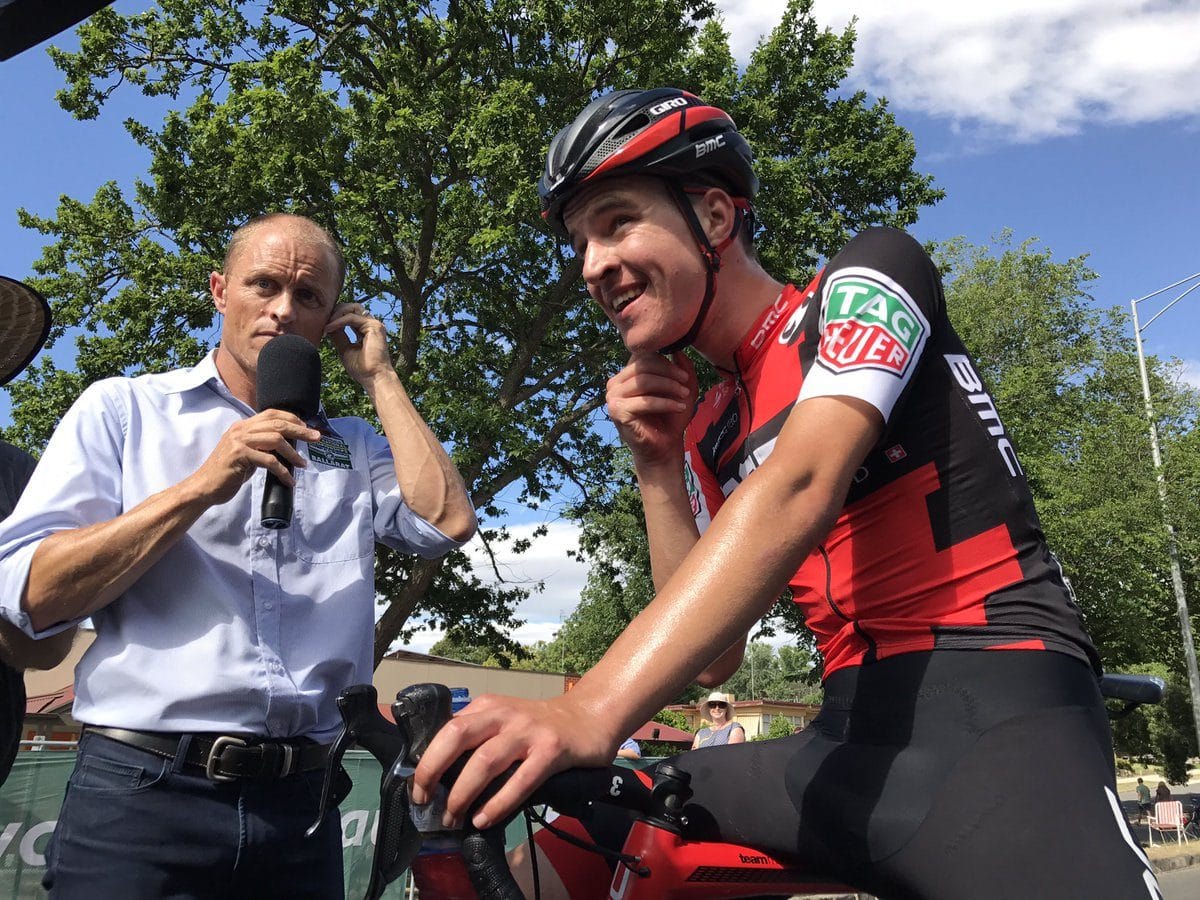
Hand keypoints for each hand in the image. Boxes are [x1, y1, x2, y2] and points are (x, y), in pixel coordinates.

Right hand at [186, 411, 319, 504]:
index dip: (292, 418)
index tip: (307, 428)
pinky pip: (269, 461)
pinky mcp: (239, 455)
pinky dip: (282, 471)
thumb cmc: (228, 472)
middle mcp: (241, 429)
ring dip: (293, 453)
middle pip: (277, 424)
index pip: (271, 413)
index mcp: (243, 426)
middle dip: (300, 431)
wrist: (204, 486)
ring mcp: (239, 441)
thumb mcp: (246, 453)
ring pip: (276, 440)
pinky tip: (289, 480)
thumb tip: (286, 446)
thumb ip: (261, 446)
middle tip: (317, 438)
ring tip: (303, 464)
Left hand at [325, 302, 393, 384]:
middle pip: (351, 307)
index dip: (335, 317)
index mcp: (365, 330)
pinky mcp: (373, 326)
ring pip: (352, 308)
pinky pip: (351, 317)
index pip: (349, 315)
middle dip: (335, 311)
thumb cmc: (362, 369)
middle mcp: (371, 325)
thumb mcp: (344, 349)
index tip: (323, 327)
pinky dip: (338, 321)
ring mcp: (374, 324)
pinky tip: (329, 328)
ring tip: (326, 325)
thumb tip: (327, 326)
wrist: (374, 378)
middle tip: (323, 322)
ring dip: (336, 314)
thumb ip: (338, 336)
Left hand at [410, 694, 612, 831]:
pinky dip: (498, 803)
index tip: (418, 789)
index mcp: (487, 707)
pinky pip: (520, 781)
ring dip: (463, 793)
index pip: (447, 729)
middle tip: (425, 801)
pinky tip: (484, 819)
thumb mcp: (504, 722)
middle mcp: (504, 715)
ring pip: (485, 761)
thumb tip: (442, 778)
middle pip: (457, 736)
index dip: (427, 760)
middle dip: (433, 770)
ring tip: (453, 818)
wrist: (591, 716)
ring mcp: (528, 732)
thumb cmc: (541, 726)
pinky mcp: (552, 751)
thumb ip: (478, 740)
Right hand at [606, 351, 697, 467]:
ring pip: (644, 381)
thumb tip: (678, 349)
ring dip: (669, 387)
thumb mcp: (682, 388)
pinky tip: (680, 407)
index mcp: (626, 375)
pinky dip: (666, 403)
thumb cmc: (670, 418)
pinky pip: (645, 401)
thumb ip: (682, 368)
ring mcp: (613, 397)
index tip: (684, 375)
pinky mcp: (617, 412)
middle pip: (643, 365)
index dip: (665, 362)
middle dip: (669, 373)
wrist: (664, 447)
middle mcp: (615, 383)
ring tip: (685, 397)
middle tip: (686, 384)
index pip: (643, 355)